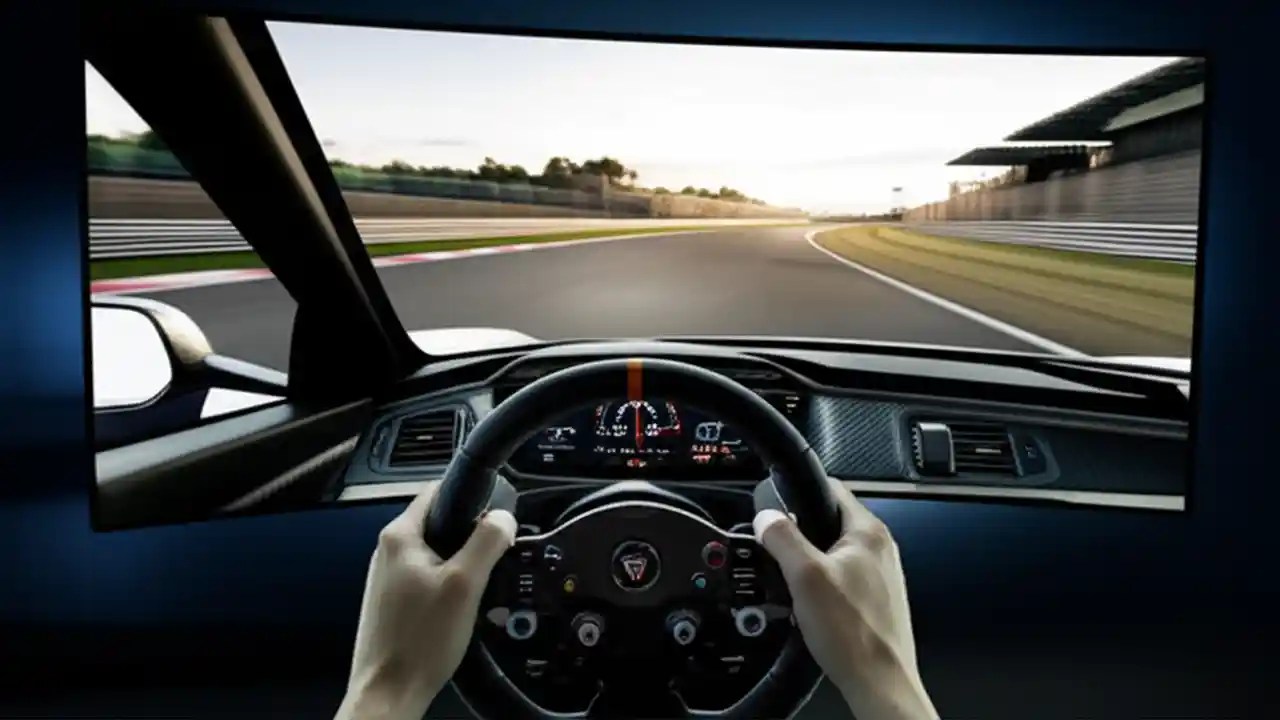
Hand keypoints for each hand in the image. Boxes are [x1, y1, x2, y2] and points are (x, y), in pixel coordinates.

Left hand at [336, 480, 515, 719]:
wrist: (389, 692)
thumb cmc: (422, 639)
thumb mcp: (465, 584)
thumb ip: (486, 542)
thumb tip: (504, 517)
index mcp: (399, 535)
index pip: (438, 491)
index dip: (472, 498)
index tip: (496, 517)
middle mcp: (387, 550)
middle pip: (439, 523)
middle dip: (469, 537)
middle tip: (492, 560)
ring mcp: (387, 576)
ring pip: (435, 553)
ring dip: (459, 564)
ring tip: (476, 588)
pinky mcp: (391, 600)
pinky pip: (426, 577)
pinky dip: (446, 585)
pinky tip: (457, 608)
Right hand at [755, 478, 937, 719]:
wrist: (878, 682)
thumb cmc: (852, 633)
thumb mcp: (804, 577)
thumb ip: (783, 539)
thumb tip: (766, 517)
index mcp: (869, 532)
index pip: (833, 489)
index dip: (801, 492)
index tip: (779, 504)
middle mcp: (881, 549)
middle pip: (830, 523)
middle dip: (802, 535)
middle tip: (782, 555)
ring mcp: (881, 575)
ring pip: (835, 554)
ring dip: (811, 565)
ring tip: (797, 586)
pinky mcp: (875, 599)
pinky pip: (842, 579)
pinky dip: (823, 587)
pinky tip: (813, 608)